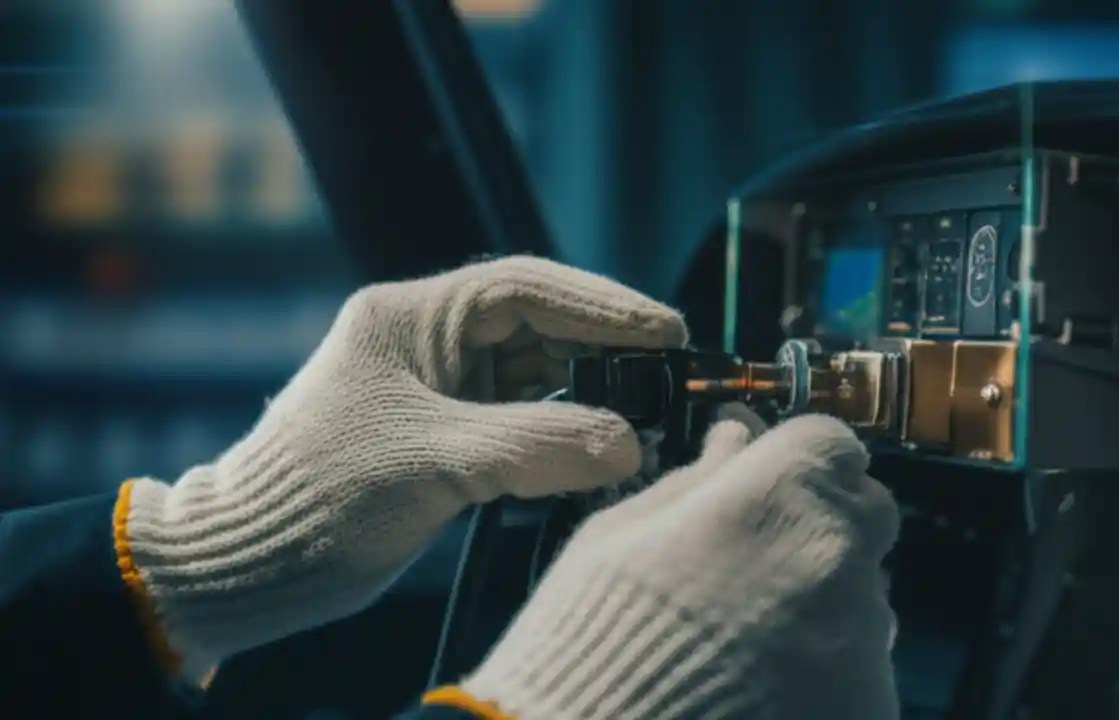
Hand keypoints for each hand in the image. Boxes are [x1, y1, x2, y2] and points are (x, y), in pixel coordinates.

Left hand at [116, 256, 686, 677]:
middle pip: (539, 327)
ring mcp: (438, 387)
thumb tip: (628, 445)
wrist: (257, 559)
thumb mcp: (437, 461)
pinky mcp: (445, 433)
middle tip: (669, 374)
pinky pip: (522, 419)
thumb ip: (539, 446)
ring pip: (536, 375)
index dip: (602, 306)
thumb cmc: (321, 493)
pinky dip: (564, 433)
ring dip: (590, 394)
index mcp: (412, 316)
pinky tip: (600, 449)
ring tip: (647, 413)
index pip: (525, 289)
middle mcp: (428, 340)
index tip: (665, 331)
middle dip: (605, 349)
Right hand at [463, 411, 901, 719]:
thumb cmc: (591, 638)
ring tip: (751, 638)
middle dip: (821, 520)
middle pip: (863, 512)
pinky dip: (826, 664)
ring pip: (865, 592)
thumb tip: (737, 437)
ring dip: (824, 596)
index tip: (769, 482)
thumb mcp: (616, 539)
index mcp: (776, 498)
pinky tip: (767, 684)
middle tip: (756, 559)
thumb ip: (695, 480)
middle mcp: (838, 559)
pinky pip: (862, 663)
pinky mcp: (872, 704)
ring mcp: (863, 639)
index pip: (830, 443)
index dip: (798, 460)